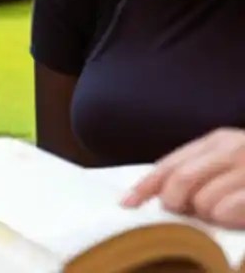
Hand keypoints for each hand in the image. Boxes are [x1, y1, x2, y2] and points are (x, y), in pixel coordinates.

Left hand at [123, 128, 244, 227]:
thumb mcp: (228, 163)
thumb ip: (196, 171)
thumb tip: (160, 196)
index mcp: (218, 141)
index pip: (170, 164)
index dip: (145, 185)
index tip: (126, 203)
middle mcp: (232, 149)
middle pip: (181, 179)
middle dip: (175, 201)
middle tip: (186, 212)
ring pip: (203, 200)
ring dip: (207, 215)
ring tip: (223, 214)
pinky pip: (225, 211)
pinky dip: (223, 219)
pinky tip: (235, 218)